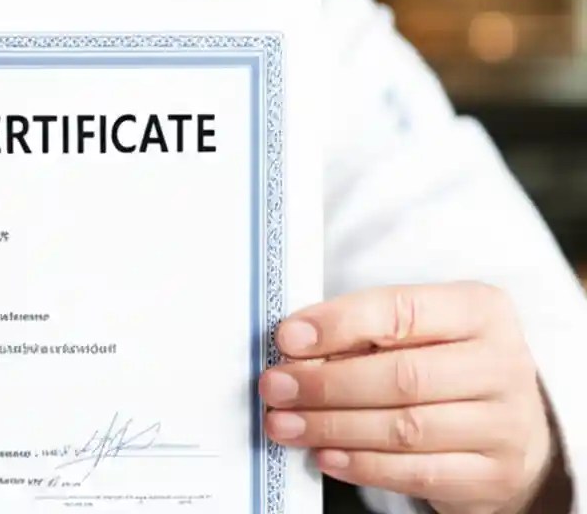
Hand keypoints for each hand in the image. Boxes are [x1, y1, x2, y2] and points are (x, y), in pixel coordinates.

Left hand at [260, 283, 556, 513]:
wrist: (510, 429)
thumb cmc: (446, 367)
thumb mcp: (418, 333)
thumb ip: (364, 334)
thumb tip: (296, 349)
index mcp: (480, 311)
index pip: (402, 311)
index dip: (339, 324)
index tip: (288, 338)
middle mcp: (501, 364)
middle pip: (402, 376)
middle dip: (326, 384)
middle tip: (276, 388)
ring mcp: (503, 424)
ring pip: (405, 428)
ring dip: (332, 428)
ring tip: (285, 424)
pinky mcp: (493, 474)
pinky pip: (417, 473)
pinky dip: (362, 465)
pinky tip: (326, 455)